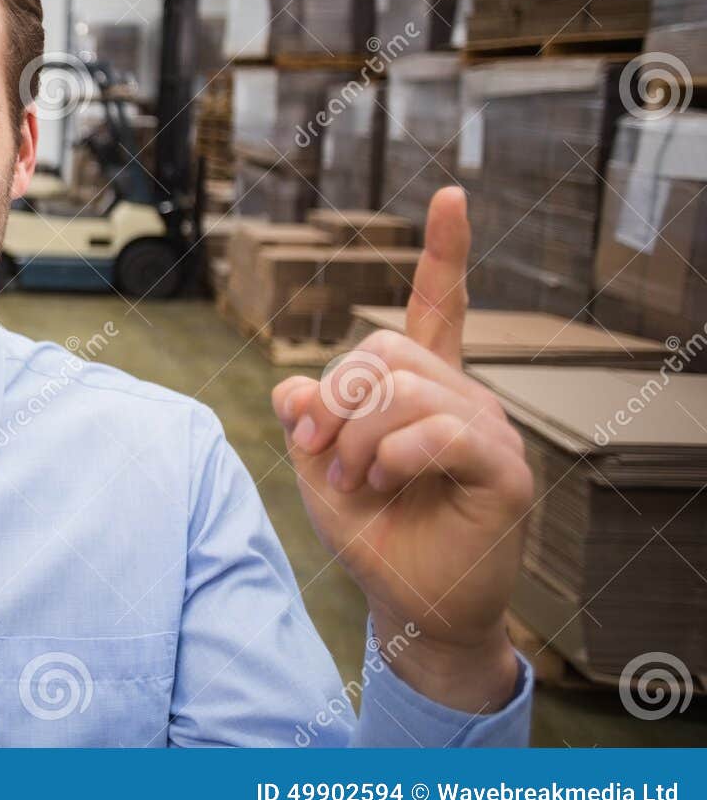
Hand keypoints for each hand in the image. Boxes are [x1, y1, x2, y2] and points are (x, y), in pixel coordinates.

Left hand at [270, 187, 531, 711]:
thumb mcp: (316, 469)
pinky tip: (382, 482)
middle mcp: (463, 396)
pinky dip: (393, 455)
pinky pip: (439, 429)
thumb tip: (294, 385)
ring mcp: (490, 429)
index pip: (436, 306)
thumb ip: (306, 418)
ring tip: (352, 481)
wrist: (409, 605)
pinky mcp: (505, 469)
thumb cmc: (372, 534)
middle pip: (383, 350)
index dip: (444, 252)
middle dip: (334, 400)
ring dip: (356, 438)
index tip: (452, 194)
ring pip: (404, 388)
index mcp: (424, 387)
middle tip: (321, 456)